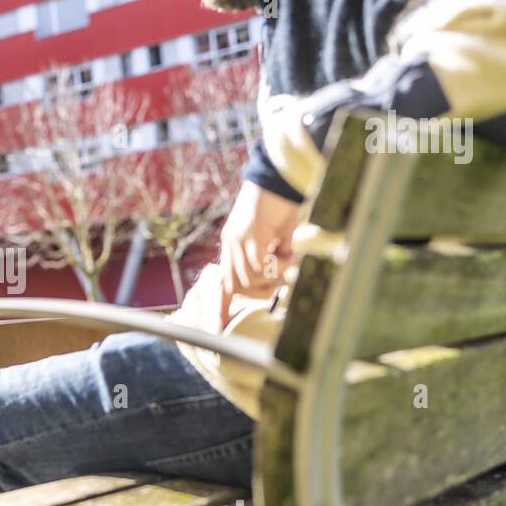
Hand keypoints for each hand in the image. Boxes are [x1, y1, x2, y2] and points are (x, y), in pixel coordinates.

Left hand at [218, 181, 300, 324]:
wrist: (281, 177)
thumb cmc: (284, 205)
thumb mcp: (280, 237)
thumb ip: (275, 257)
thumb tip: (281, 279)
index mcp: (234, 244)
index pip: (224, 282)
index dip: (221, 306)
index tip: (218, 328)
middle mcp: (231, 242)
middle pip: (236, 285)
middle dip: (260, 290)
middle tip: (282, 274)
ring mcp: (236, 238)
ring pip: (247, 277)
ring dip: (271, 276)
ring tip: (287, 256)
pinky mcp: (247, 233)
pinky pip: (258, 264)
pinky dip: (276, 265)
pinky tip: (287, 250)